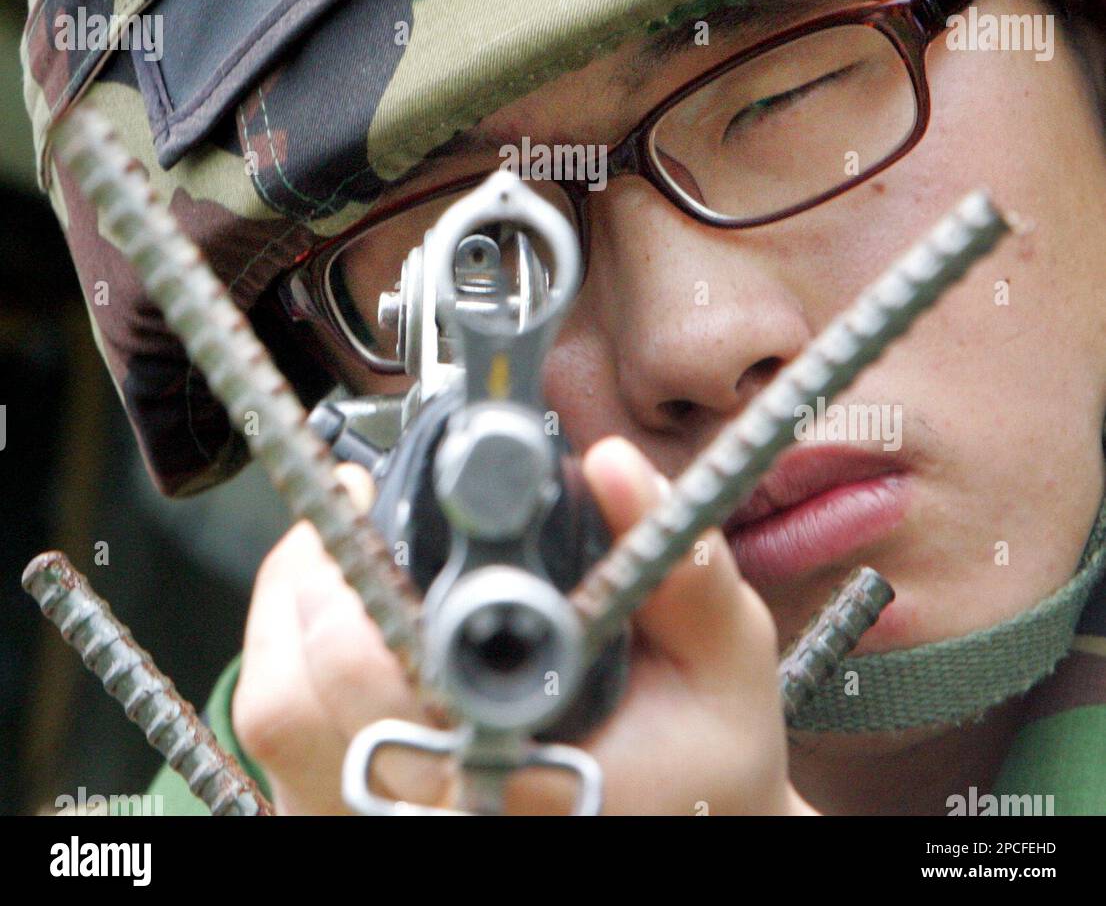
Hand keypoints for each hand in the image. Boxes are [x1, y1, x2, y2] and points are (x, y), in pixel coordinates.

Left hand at [232, 444, 815, 815]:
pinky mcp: (349, 831)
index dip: (355, 569)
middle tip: (362, 501)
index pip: (379, 672)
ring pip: (276, 717)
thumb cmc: (700, 759)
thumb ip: (677, 566)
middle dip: (322, 572)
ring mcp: (377, 836)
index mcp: (521, 782)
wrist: (690, 828)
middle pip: (301, 696)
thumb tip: (615, 467)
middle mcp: (436, 817)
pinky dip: (289, 665)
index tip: (370, 490)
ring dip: (295, 615)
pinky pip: (276, 746)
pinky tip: (334, 616)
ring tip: (344, 549)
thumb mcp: (721, 663)